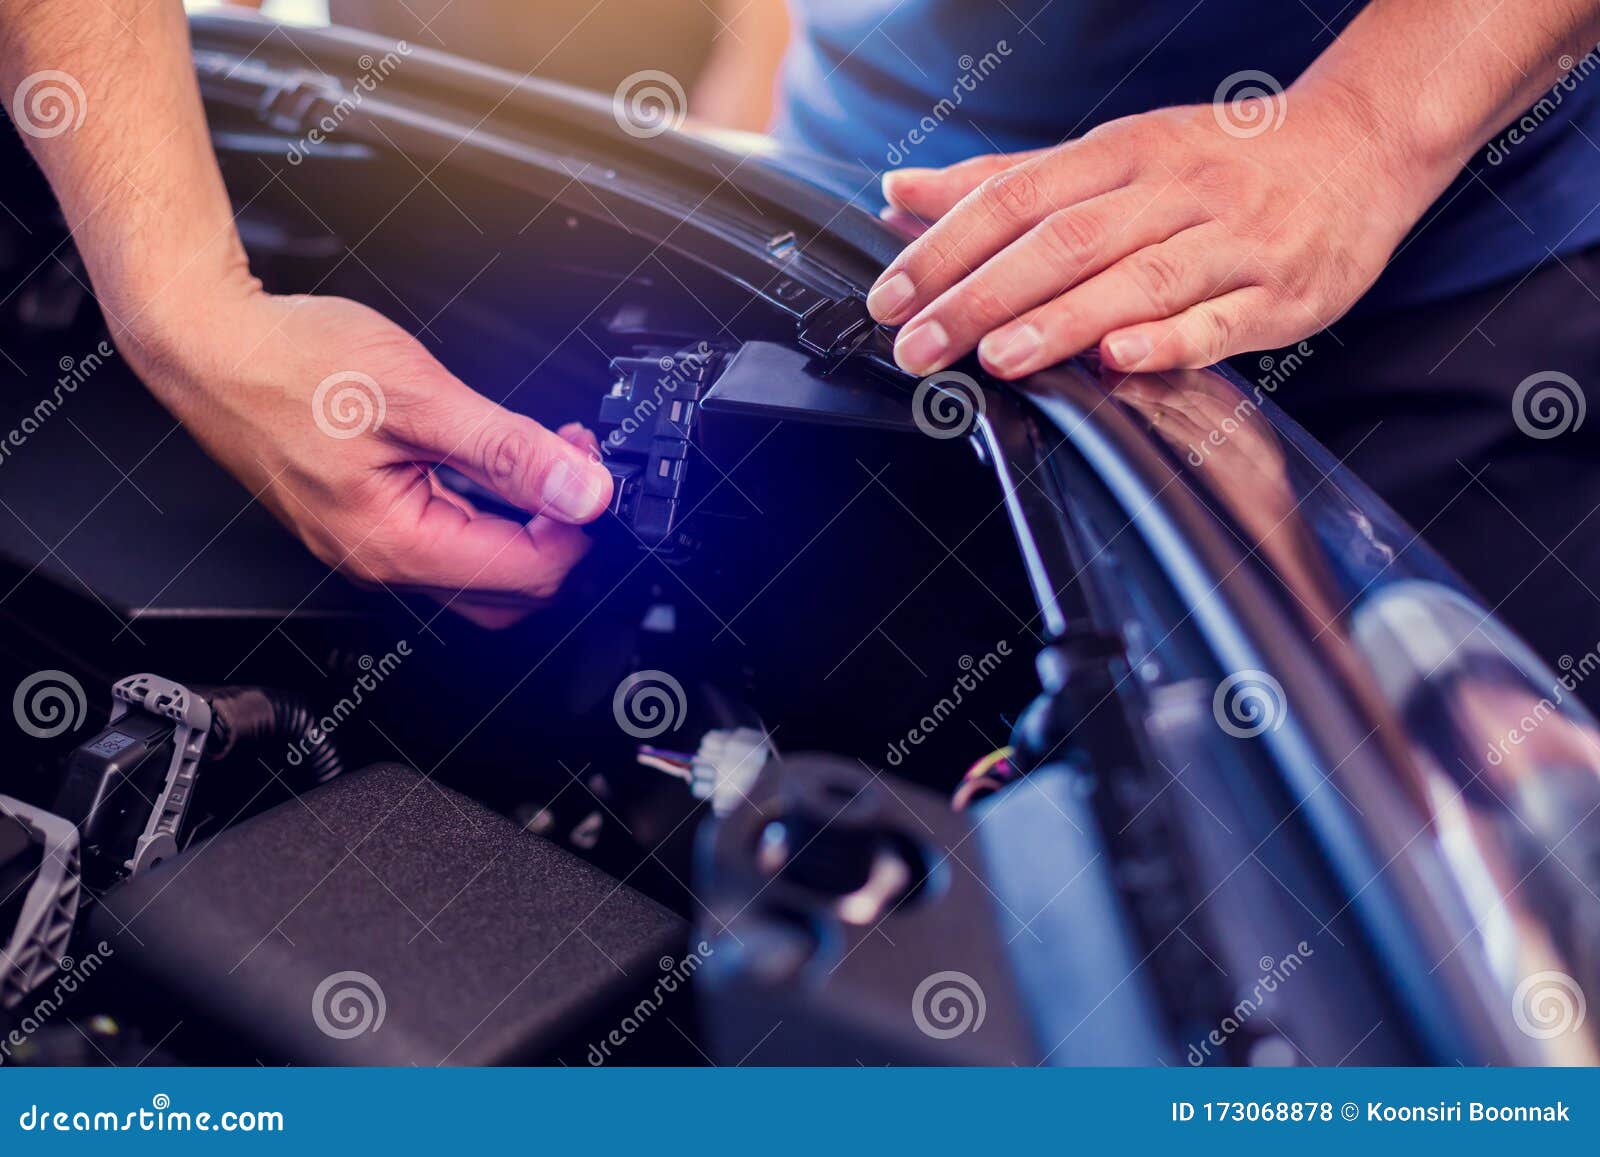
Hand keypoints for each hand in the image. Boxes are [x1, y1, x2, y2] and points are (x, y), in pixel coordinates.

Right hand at [126, 284, 613, 628]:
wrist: (208, 344)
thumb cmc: (289, 364)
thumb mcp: (421, 396)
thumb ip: (510, 450)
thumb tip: (583, 490)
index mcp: (397, 544)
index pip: (528, 572)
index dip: (577, 525)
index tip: (591, 472)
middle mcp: (381, 561)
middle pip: (509, 590)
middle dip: (559, 534)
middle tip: (573, 465)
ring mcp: (369, 546)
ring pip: (478, 568)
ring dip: (526, 521)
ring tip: (544, 454)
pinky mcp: (363, 522)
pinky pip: (444, 539)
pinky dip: (486, 510)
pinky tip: (496, 462)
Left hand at [867, 86, 1435, 377]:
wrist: (1363, 147)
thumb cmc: (1219, 161)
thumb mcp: (1114, 153)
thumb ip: (1007, 181)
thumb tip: (900, 192)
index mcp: (1125, 152)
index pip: (1018, 197)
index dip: (948, 247)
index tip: (892, 295)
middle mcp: (1175, 190)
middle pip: (1066, 242)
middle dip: (982, 297)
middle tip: (919, 345)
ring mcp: (1233, 241)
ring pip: (1137, 279)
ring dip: (1061, 320)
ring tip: (996, 357)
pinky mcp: (1283, 293)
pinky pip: (1220, 320)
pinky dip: (1168, 341)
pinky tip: (1117, 360)